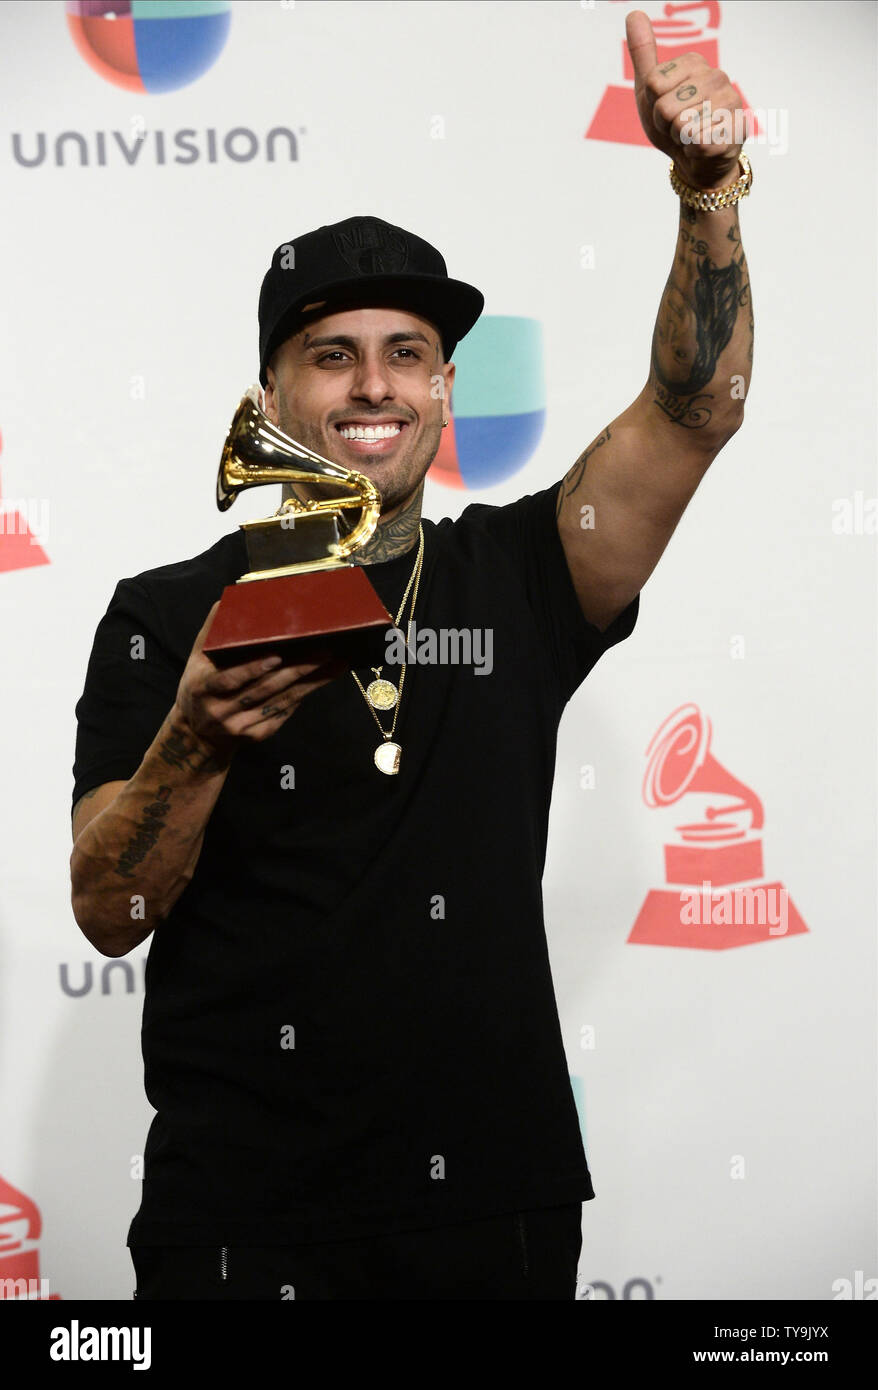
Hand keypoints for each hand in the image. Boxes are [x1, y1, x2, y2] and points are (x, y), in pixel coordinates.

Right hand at [173, 601, 346, 753]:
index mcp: (203, 689)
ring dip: (310, 683)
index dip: (252, 669)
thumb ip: (211, 633)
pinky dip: (304, 694)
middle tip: (324, 652)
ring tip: (334, 664)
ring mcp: (240, 726)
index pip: (229, 680)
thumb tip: (225, 601)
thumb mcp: (197, 660)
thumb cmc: (201, 687)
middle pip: (265, 690)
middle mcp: (221, 711)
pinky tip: (322, 679)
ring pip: (281, 702)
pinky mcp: (257, 734)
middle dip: (297, 671)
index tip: (277, 656)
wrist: (199, 733)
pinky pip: (284, 711)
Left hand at [625, 9, 744, 189]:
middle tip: (678, 127)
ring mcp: (730, 102)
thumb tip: (633, 13)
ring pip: (682, 126)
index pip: (654, 84)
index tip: (665, 110)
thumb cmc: (672, 125)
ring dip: (680, 139)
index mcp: (695, 62)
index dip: (653, 106)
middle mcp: (717, 76)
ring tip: (691, 136)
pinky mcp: (737, 129)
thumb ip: (643, 53)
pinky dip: (693, 152)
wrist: (694, 162)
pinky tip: (702, 148)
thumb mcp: (650, 90)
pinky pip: (698, 143)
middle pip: (665, 107)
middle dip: (665, 125)